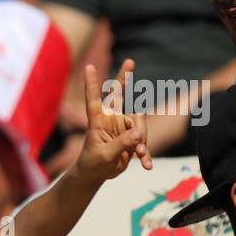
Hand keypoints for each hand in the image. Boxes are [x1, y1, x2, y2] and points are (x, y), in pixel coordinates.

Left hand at [76, 60, 152, 180]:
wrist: (98, 174)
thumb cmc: (93, 163)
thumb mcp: (104, 155)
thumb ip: (121, 143)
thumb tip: (137, 134)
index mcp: (97, 121)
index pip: (94, 99)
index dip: (92, 83)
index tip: (89, 66)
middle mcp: (111, 119)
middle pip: (120, 96)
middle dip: (125, 78)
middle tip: (130, 61)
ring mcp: (123, 126)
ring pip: (140, 124)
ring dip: (142, 140)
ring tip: (139, 155)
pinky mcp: (132, 137)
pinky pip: (144, 139)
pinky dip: (146, 153)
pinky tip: (146, 164)